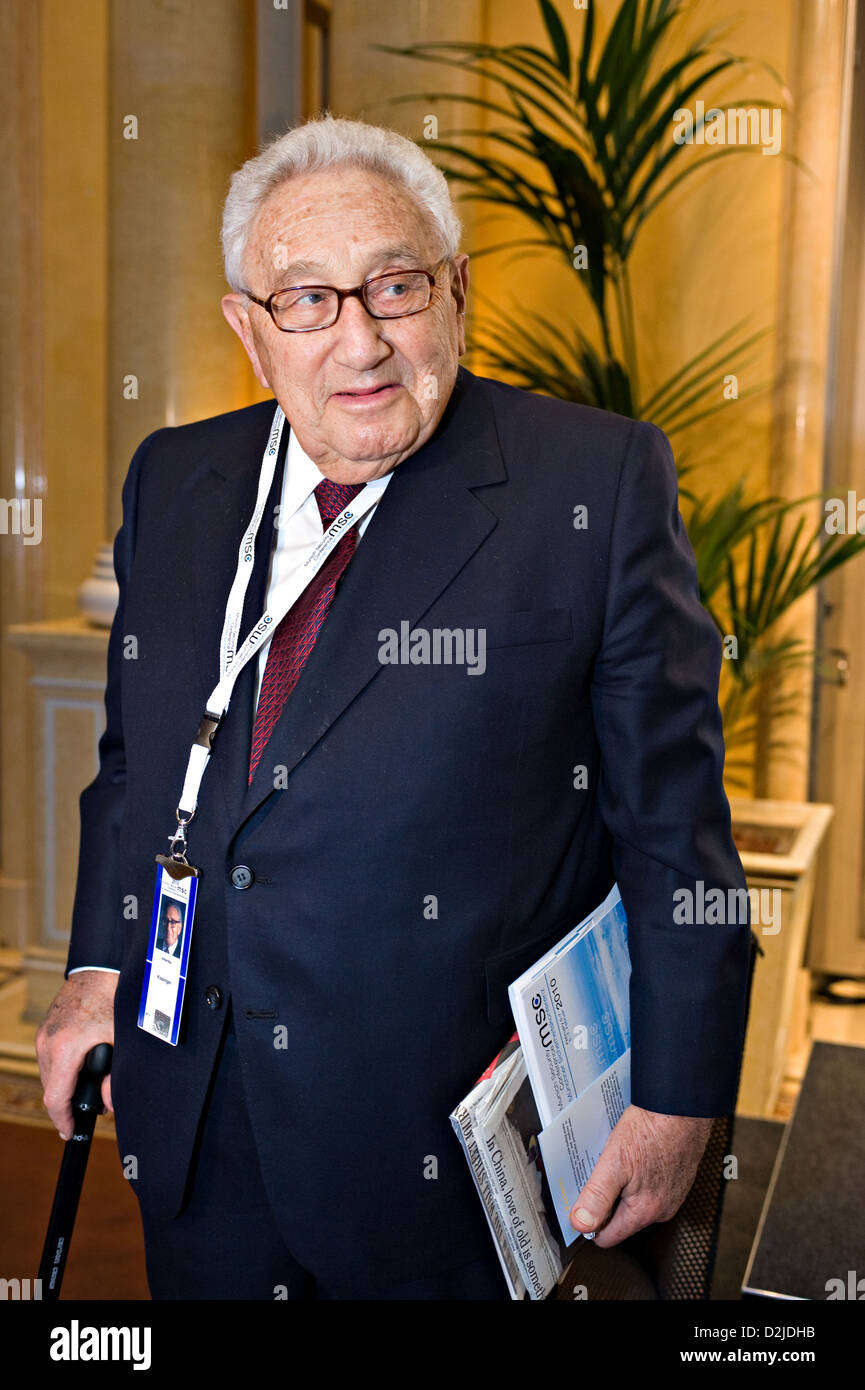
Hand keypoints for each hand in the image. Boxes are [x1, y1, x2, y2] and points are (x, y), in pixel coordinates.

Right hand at [36, 972, 116, 1139]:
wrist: (101, 967)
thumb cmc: (113, 998)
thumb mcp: (119, 1040)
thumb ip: (114, 1076)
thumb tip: (108, 1103)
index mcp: (64, 1049)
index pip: (55, 1098)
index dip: (63, 1120)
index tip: (70, 1132)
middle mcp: (47, 1042)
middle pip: (50, 1088)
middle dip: (67, 1104)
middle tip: (89, 1109)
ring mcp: (44, 1033)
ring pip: (48, 1073)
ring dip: (64, 1084)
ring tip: (87, 1086)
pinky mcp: (46, 1026)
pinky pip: (49, 1057)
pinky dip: (61, 1067)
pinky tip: (81, 1064)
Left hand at [569, 1104, 712, 1246]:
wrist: (682, 1107)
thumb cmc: (652, 1130)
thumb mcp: (614, 1161)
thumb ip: (597, 1197)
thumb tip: (581, 1224)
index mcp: (644, 1211)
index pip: (607, 1237)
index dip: (589, 1221)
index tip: (580, 1201)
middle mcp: (661, 1209)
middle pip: (620, 1219)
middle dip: (605, 1199)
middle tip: (597, 1171)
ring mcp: (671, 1195)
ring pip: (635, 1201)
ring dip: (621, 1185)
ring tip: (616, 1159)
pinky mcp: (676, 1180)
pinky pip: (649, 1186)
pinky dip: (638, 1174)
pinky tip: (633, 1153)